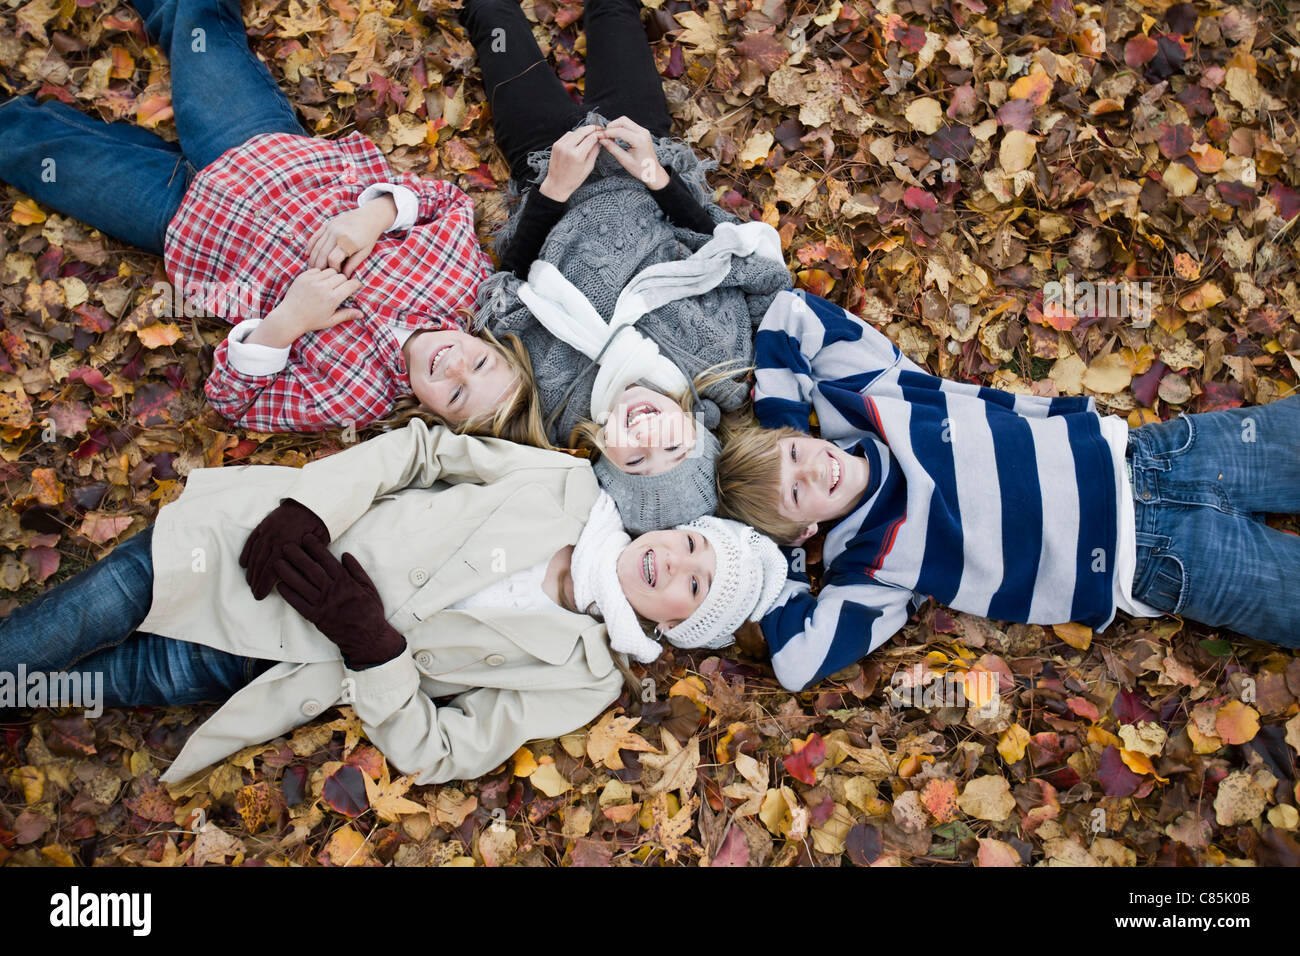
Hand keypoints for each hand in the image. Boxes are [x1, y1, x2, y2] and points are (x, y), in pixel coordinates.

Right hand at [239, 498, 330, 599]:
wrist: (314, 501)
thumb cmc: (320, 524)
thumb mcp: (319, 545)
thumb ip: (307, 560)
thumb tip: (300, 579)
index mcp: (288, 544)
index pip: (271, 569)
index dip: (264, 584)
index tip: (260, 596)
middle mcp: (274, 537)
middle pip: (260, 563)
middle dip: (256, 580)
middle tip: (254, 593)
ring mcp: (267, 529)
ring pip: (255, 553)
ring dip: (250, 569)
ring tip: (249, 582)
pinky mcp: (265, 523)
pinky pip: (252, 540)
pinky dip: (247, 553)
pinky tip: (243, 564)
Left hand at [256, 268, 362, 346]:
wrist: (289, 317)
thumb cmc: (311, 321)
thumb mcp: (331, 320)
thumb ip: (347, 315)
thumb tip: (362, 313)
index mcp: (332, 299)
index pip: (351, 284)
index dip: (356, 285)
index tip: (356, 287)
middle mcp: (323, 287)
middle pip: (342, 276)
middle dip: (344, 281)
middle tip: (340, 288)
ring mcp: (312, 280)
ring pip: (330, 271)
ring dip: (332, 276)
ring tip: (329, 285)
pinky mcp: (304, 276)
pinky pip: (318, 269)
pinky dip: (320, 275)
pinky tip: (318, 283)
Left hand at [274, 537, 406, 669]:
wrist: (368, 637)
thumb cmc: (370, 611)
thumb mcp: (369, 587)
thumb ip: (357, 570)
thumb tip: (345, 554)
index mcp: (346, 582)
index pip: (328, 561)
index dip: (316, 548)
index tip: (306, 538)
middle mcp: (332, 591)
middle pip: (311, 570)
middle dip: (297, 556)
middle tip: (285, 545)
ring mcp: (323, 605)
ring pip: (302, 586)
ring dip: (288, 573)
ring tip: (277, 562)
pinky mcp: (316, 618)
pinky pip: (299, 605)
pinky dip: (289, 595)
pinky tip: (280, 586)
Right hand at [306, 195, 395, 275]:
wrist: (369, 216)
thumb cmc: (369, 236)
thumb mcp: (365, 252)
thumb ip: (353, 264)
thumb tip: (344, 277)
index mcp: (348, 242)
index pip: (333, 259)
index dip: (333, 268)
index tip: (336, 273)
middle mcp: (337, 233)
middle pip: (322, 253)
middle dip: (319, 266)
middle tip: (318, 276)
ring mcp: (331, 228)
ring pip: (317, 246)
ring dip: (312, 258)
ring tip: (312, 268)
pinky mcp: (327, 224)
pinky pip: (315, 236)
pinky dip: (310, 246)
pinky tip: (308, 255)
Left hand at [539, 125, 601, 201]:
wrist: (557, 184)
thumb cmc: (573, 179)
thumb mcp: (588, 167)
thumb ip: (594, 152)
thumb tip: (598, 140)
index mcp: (577, 155)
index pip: (591, 138)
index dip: (598, 133)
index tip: (602, 133)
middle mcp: (568, 148)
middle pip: (582, 131)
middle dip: (591, 128)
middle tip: (597, 129)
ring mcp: (560, 145)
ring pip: (575, 131)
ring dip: (583, 132)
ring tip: (588, 136)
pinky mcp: (556, 144)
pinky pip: (568, 135)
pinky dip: (574, 135)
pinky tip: (578, 140)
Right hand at [598, 116, 668, 189]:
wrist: (653, 171)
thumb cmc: (641, 169)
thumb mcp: (625, 160)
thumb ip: (613, 148)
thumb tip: (602, 140)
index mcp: (639, 140)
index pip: (620, 131)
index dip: (607, 133)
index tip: (599, 136)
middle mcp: (643, 133)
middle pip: (623, 121)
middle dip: (611, 126)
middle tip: (604, 135)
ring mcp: (643, 131)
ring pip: (625, 121)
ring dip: (615, 126)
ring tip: (609, 136)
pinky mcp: (642, 132)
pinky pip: (629, 125)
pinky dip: (620, 128)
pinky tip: (616, 136)